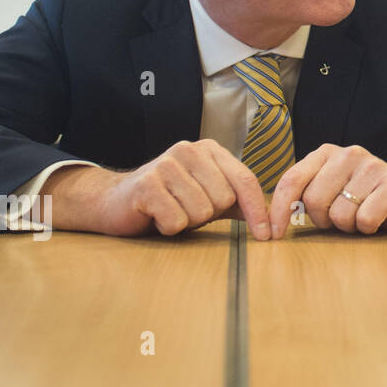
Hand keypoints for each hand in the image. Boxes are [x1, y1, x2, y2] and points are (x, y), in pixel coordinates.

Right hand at [47, 139, 270, 238]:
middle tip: (186, 209)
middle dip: (208, 215)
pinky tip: (157, 216)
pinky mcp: (147, 185)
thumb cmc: (168, 200)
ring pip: (201, 212)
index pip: (245, 180)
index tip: (267, 236)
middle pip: (224, 200)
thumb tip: (272, 217)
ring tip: (171, 210)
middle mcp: (189, 151)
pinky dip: (169, 227)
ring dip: (187, 221)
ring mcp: (166, 165)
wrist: (114, 201)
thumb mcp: (207, 197)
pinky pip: (177, 221)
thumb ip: (238, 203)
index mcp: (210, 150)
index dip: (258, 211)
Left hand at [268, 145, 386, 237]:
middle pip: (313, 202)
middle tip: (342, 218)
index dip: (277, 211)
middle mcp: (348, 154)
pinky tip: (378, 219)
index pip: (291, 180)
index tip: (272, 235)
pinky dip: (368, 228)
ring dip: (349, 226)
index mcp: (327, 154)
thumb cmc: (368, 198)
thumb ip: (305, 193)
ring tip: (362, 216)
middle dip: (324, 220)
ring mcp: (372, 167)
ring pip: (339, 215)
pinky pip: (364, 219)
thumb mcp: (332, 188)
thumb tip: (268, 218)